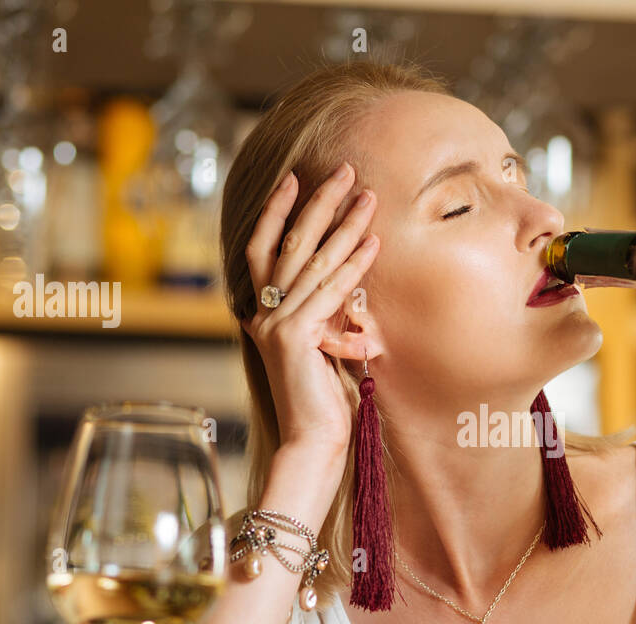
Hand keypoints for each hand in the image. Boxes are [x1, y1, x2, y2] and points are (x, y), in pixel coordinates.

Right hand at [241, 161, 379, 452]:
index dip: (276, 211)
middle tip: (344, 169)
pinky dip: (354, 265)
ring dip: (344, 225)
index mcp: (263, 315)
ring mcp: (276, 324)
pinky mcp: (295, 337)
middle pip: (289, 243)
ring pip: (313, 261)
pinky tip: (374, 243)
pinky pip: (331, 291)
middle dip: (317, 202)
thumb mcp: (321, 348)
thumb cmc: (322, 404)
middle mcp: (263, 315)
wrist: (312, 442)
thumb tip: (345, 288)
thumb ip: (324, 317)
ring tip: (369, 196)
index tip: (294, 177)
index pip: (262, 249)